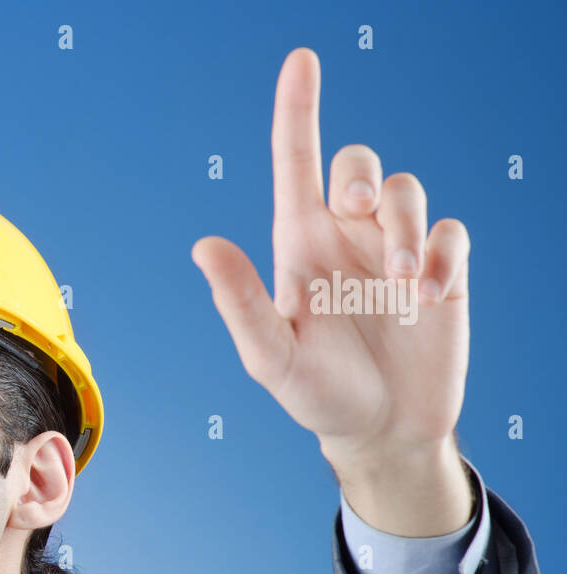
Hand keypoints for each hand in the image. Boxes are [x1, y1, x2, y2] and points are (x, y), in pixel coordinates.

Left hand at [191, 47, 472, 534]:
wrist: (382, 432)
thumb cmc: (317, 396)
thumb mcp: (272, 357)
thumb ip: (240, 304)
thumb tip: (204, 246)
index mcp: (299, 246)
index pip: (294, 164)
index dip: (297, 111)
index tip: (301, 60)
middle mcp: (345, 239)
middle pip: (356, 164)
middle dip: (359, 176)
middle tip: (355, 215)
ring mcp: (395, 252)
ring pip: (406, 191)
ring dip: (406, 224)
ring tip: (403, 281)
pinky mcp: (442, 271)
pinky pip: (451, 230)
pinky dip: (443, 254)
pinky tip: (430, 296)